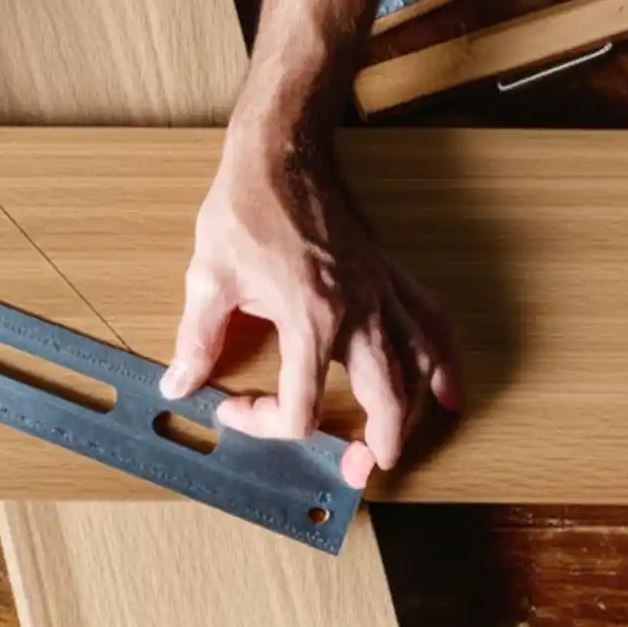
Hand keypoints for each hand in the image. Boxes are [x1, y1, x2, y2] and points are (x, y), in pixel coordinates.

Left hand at [159, 121, 462, 487]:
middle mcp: (357, 313)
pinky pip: (433, 322)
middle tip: (357, 471)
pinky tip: (448, 390)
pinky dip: (445, 360)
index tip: (233, 408)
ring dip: (411, 414)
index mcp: (310, 319)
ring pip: (417, 368)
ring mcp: (381, 293)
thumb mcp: (208, 279)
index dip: (264, 423)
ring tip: (395, 446)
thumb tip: (179, 383)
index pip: (299, 405)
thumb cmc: (245, 210)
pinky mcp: (389, 275)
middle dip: (374, 444)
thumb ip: (196, 340)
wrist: (281, 155)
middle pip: (384, 400)